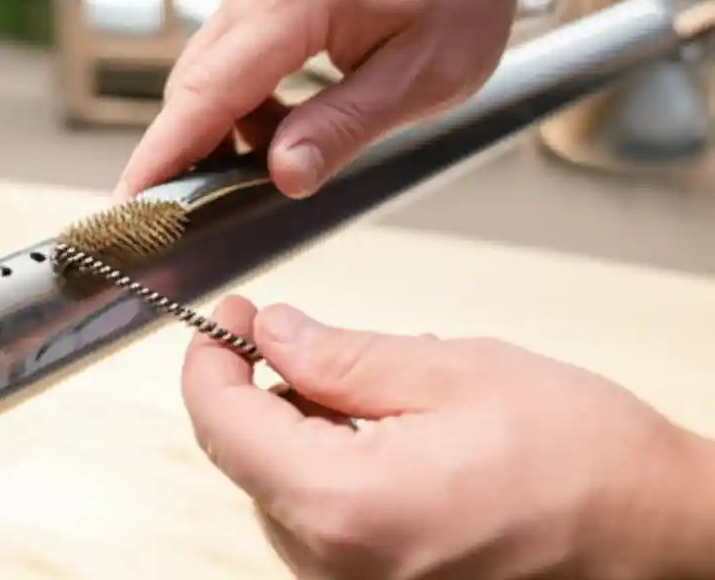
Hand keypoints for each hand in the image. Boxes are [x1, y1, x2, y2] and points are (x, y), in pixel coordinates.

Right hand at [115, 0, 523, 200]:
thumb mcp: (423, 76)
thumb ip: (344, 127)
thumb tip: (282, 176)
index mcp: (292, 2)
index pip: (205, 94)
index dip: (162, 157)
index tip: (128, 207)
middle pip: (192, 89)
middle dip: (185, 156)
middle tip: (188, 219)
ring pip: (208, 79)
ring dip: (226, 132)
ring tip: (275, 167)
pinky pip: (231, 63)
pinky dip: (245, 108)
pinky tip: (288, 130)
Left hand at [182, 297, 714, 578]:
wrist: (663, 537)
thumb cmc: (584, 462)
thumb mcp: (453, 372)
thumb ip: (340, 355)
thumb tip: (270, 333)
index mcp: (345, 506)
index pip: (220, 424)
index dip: (209, 359)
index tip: (228, 317)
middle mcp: (335, 568)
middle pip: (248, 458)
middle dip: (268, 390)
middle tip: (315, 341)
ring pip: (284, 489)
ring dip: (309, 431)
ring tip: (391, 397)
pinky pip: (325, 524)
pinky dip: (339, 471)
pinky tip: (400, 441)